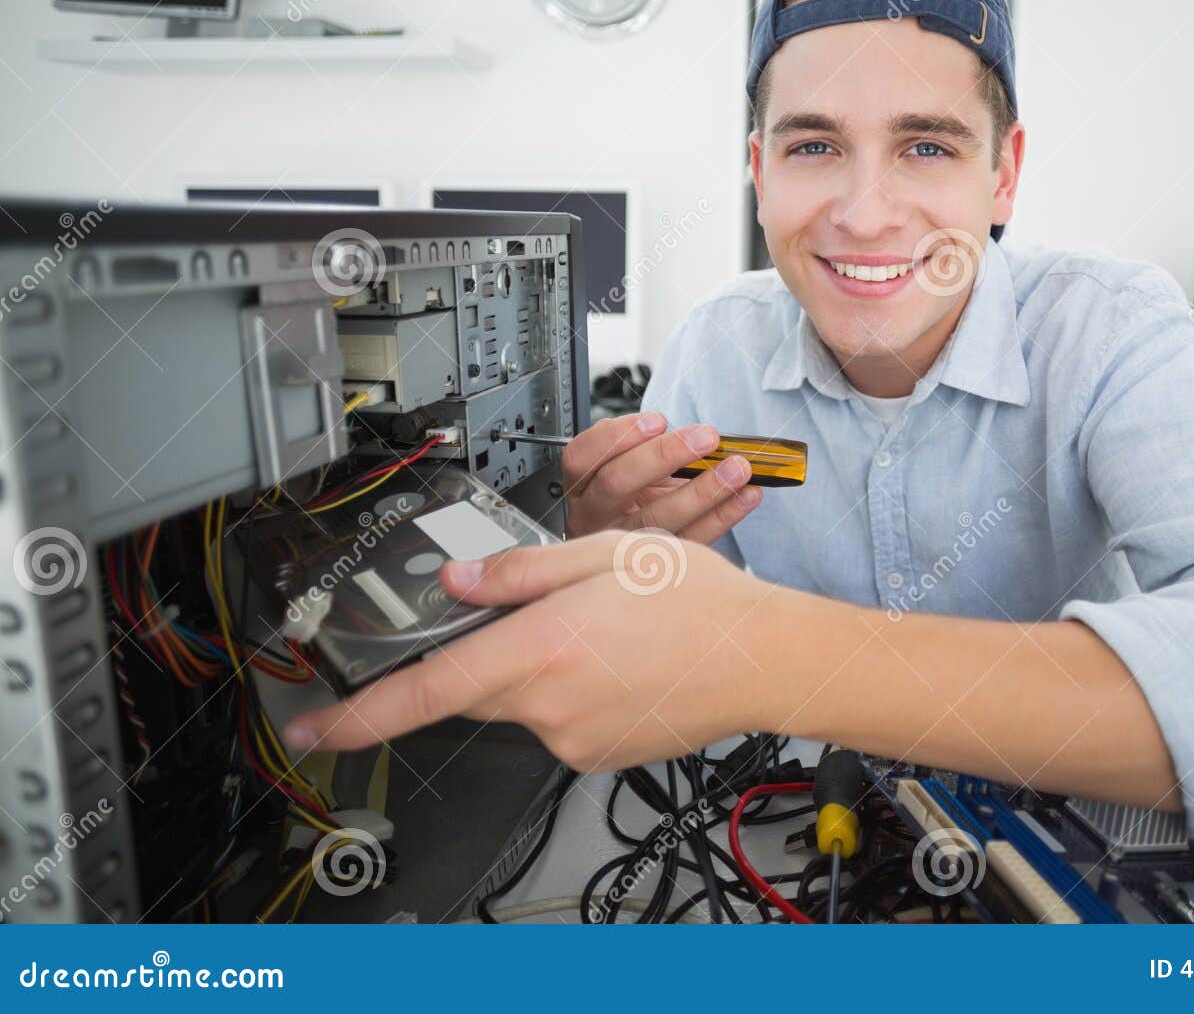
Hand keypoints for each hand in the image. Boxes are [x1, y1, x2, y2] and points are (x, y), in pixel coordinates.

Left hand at [281, 531, 787, 769]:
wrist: (763, 658)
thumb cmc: (698, 603)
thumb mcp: (605, 554)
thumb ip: (520, 571)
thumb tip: (458, 583)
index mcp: (539, 649)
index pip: (425, 691)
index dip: (358, 715)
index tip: (313, 727)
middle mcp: (548, 706)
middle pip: (472, 690)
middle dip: (478, 657)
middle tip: (531, 620)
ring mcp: (573, 739)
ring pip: (519, 704)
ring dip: (536, 669)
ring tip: (601, 633)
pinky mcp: (596, 756)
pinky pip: (556, 723)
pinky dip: (568, 692)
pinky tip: (616, 663)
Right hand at [562, 412, 761, 542]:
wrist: (633, 541)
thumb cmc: (635, 493)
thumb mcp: (630, 464)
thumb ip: (649, 446)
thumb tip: (701, 435)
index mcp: (582, 484)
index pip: (582, 457)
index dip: (618, 436)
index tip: (659, 420)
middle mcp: (594, 515)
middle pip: (617, 483)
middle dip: (665, 455)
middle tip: (707, 437)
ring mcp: (621, 544)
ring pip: (656, 519)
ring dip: (704, 490)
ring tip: (738, 468)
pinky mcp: (655, 565)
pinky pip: (691, 540)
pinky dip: (724, 516)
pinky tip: (745, 496)